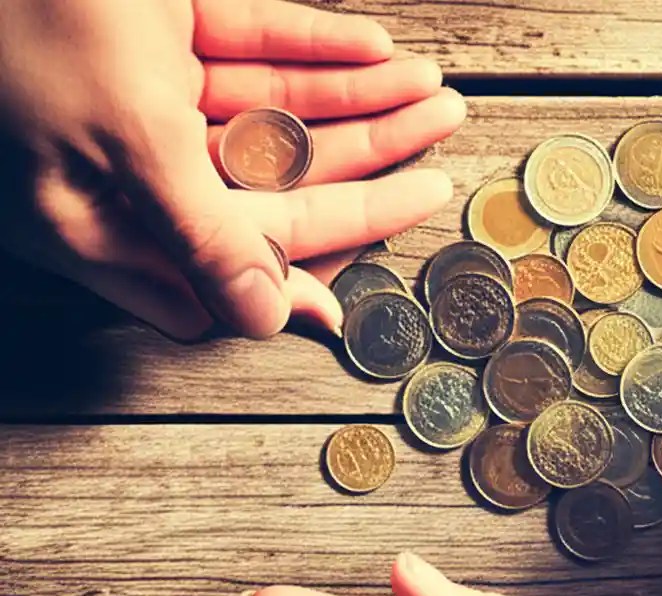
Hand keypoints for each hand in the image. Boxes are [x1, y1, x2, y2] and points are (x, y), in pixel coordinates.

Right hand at [0, 0, 464, 339]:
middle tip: (442, 155)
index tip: (395, 237)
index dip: (317, 255)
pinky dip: (311, 41)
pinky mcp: (155, 26)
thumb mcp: (126, 143)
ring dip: (360, 97)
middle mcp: (125, 166)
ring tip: (436, 90)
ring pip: (273, 106)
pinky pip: (248, 40)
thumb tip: (268, 322)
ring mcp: (142, 93)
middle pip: (272, 179)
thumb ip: (203, 234)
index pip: (233, 257)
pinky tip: (377, 45)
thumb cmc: (22, 28)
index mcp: (101, 219)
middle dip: (365, 164)